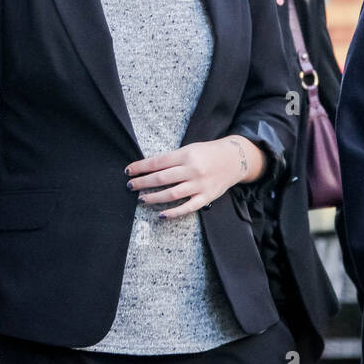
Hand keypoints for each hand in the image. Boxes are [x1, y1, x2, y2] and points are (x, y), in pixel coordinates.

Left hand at [127, 137, 260, 219]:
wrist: (235, 159)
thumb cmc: (207, 153)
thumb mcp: (189, 149)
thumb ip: (172, 159)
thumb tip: (148, 168)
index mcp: (186, 155)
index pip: (157, 162)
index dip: (141, 167)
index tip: (128, 171)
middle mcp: (192, 170)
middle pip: (161, 179)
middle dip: (142, 183)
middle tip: (130, 186)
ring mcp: (200, 185)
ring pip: (172, 194)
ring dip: (154, 198)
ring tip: (141, 199)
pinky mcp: (207, 197)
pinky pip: (188, 207)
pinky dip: (174, 213)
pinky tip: (162, 215)